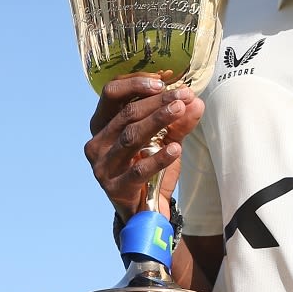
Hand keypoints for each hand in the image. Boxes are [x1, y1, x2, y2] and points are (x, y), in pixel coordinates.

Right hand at [84, 72, 205, 216]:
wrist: (144, 210)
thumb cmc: (148, 167)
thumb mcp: (165, 139)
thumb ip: (178, 121)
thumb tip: (195, 101)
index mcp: (103, 124)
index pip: (111, 94)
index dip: (135, 83)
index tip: (162, 81)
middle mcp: (97, 142)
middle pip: (126, 114)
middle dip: (157, 102)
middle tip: (182, 96)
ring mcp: (103, 166)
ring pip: (131, 137)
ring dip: (157, 121)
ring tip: (180, 110)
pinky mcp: (115, 187)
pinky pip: (138, 170)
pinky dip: (158, 158)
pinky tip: (175, 148)